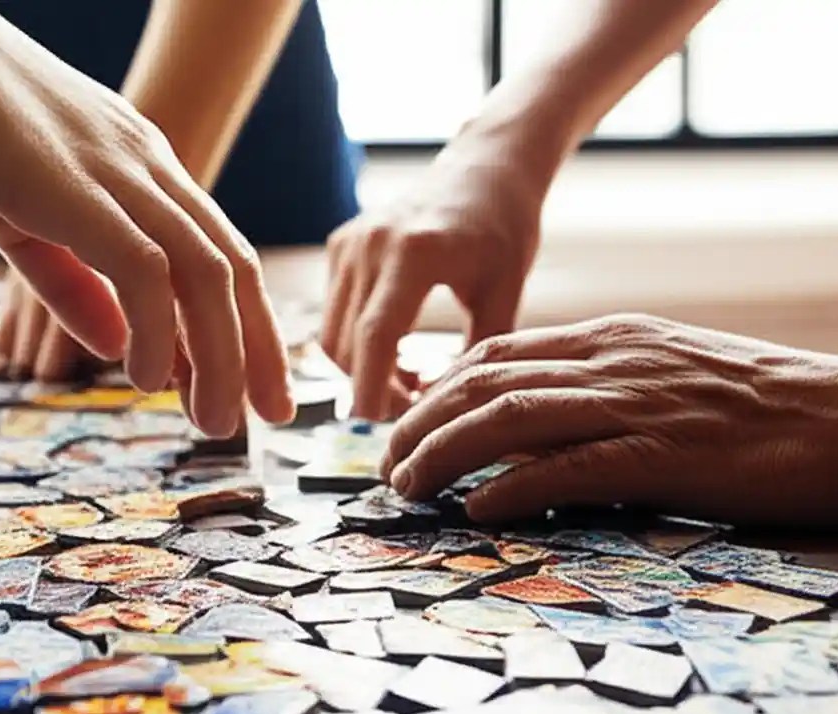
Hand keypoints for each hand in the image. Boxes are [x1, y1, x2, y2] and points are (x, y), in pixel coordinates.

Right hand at [0, 0, 293, 435]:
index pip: (218, 252)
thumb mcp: (24, 215)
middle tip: (268, 415)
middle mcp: (146, 164)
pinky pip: (144, 268)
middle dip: (257, 348)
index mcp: (140, 167)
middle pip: (233, 265)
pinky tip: (149, 378)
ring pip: (204, 272)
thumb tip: (117, 341)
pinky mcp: (74, 184)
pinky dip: (159, 330)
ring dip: (220, 355)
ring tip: (216, 419)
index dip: (243, 322)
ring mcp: (116, 169)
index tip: (248, 383)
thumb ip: (71, 279)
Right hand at [320, 133, 545, 419]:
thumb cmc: (505, 226)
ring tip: (407, 384)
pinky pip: (333, 310)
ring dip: (360, 367)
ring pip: (332, 332)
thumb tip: (453, 411)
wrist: (484, 166)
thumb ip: (479, 349)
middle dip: (370, 386)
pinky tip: (396, 351)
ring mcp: (350, 242)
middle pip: (346, 341)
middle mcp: (371, 243)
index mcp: (416, 252)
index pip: (376, 333)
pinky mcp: (341, 244)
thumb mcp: (505, 291)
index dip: (371, 386)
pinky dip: (355, 341)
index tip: (376, 423)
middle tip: (412, 413)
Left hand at [381, 314, 837, 527]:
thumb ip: (598, 383)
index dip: (436, 389)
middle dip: (418, 422)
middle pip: (481, 382)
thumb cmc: (759, 403)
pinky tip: (477, 508)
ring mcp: (634, 403)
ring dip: (441, 453)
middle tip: (387, 463)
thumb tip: (530, 421)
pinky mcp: (661, 454)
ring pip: (505, 417)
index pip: (495, 353)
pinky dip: (510, 486)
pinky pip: (564, 467)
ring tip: (406, 486)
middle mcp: (610, 360)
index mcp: (610, 337)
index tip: (407, 423)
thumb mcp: (665, 370)